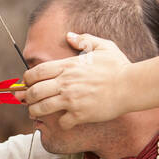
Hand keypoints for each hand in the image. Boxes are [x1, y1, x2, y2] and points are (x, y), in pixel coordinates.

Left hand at [20, 32, 139, 128]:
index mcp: (67, 66)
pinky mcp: (80, 114)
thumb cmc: (119, 66)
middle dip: (27, 97)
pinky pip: (61, 122)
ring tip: (36, 112)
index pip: (35, 73)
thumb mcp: (103, 46)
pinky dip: (61, 123)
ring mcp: (71, 100)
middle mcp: (66, 83)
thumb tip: (69, 36)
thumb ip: (84, 40)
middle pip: (34, 92)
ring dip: (36, 111)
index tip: (28, 84)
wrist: (132, 86)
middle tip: (28, 100)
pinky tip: (65, 120)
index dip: (27, 80)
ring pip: (41, 108)